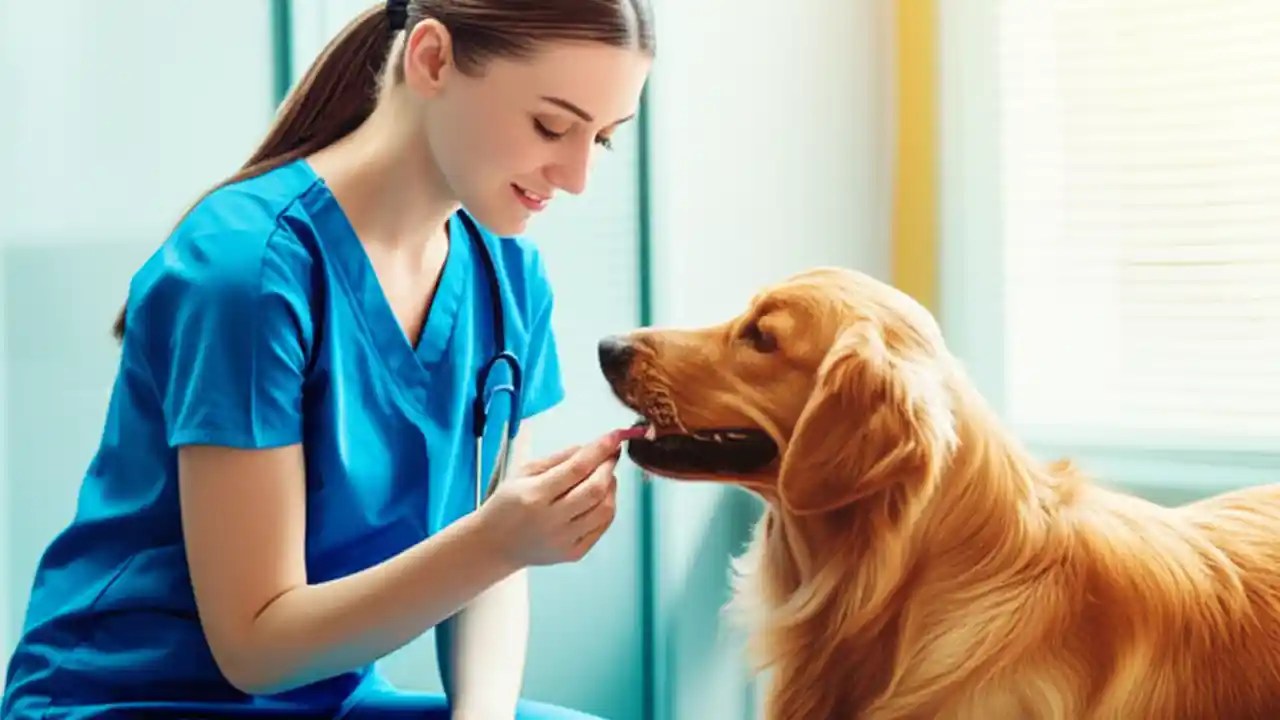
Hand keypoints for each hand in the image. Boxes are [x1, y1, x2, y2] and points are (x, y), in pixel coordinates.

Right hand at [477, 429, 632, 568]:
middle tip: (611, 453)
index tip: (615, 436)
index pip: (577, 468)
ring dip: (611, 486)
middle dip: (608, 466)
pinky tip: (601, 496)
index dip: (600, 450)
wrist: (495, 545)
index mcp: (534, 496)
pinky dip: (608, 506)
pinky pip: (602, 526)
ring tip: (604, 475)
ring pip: (605, 509)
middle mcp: (551, 521)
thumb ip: (558, 458)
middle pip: (595, 490)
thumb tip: (590, 447)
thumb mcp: (523, 472)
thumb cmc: (507, 504)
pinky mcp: (574, 553)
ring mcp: (564, 540)